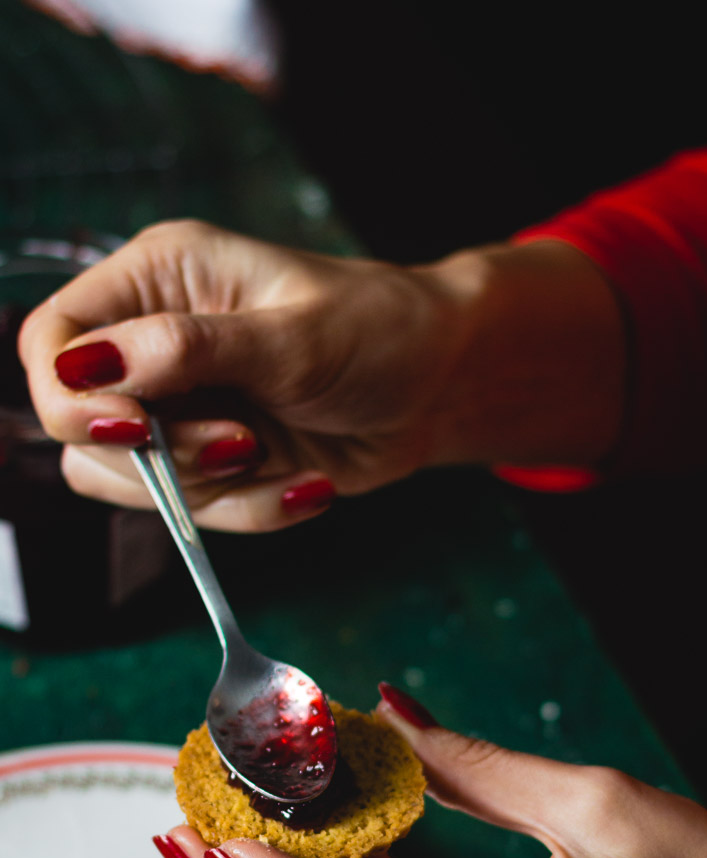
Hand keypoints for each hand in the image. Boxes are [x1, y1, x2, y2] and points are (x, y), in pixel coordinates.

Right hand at [19, 221, 624, 530]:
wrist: (439, 388)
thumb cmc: (377, 331)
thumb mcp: (291, 337)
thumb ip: (188, 351)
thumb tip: (86, 367)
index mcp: (157, 280)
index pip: (53, 341)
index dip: (69, 394)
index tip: (133, 426)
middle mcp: (152, 345)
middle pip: (79, 426)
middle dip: (159, 454)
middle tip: (242, 442)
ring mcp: (180, 410)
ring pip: (130, 483)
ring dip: (206, 490)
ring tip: (276, 457)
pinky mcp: (213, 464)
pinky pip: (194, 514)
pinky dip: (249, 512)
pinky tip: (306, 485)